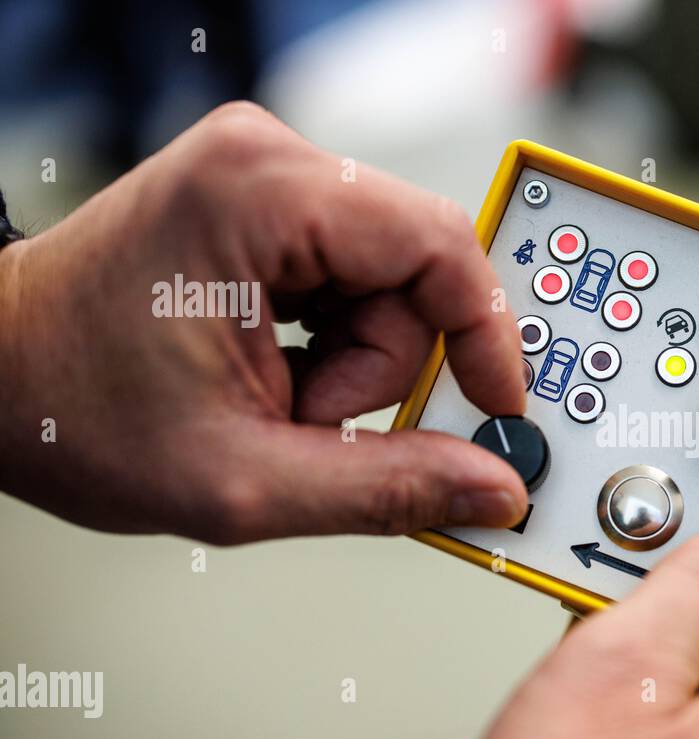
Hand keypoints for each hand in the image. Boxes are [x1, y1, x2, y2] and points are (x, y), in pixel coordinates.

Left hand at [0, 102, 527, 543]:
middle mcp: (269, 163)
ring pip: (395, 284)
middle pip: (420, 269)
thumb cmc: (74, 410)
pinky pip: (360, 281)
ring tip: (279, 400)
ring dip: (358, 364)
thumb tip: (491, 488)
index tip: (497, 408)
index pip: (439, 244)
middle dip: (387, 367)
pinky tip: (282, 373)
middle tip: (311, 416)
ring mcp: (267, 182)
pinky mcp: (267, 209)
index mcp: (259, 194)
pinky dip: (340, 344)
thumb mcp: (242, 480)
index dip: (487, 336)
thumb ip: (384, 488)